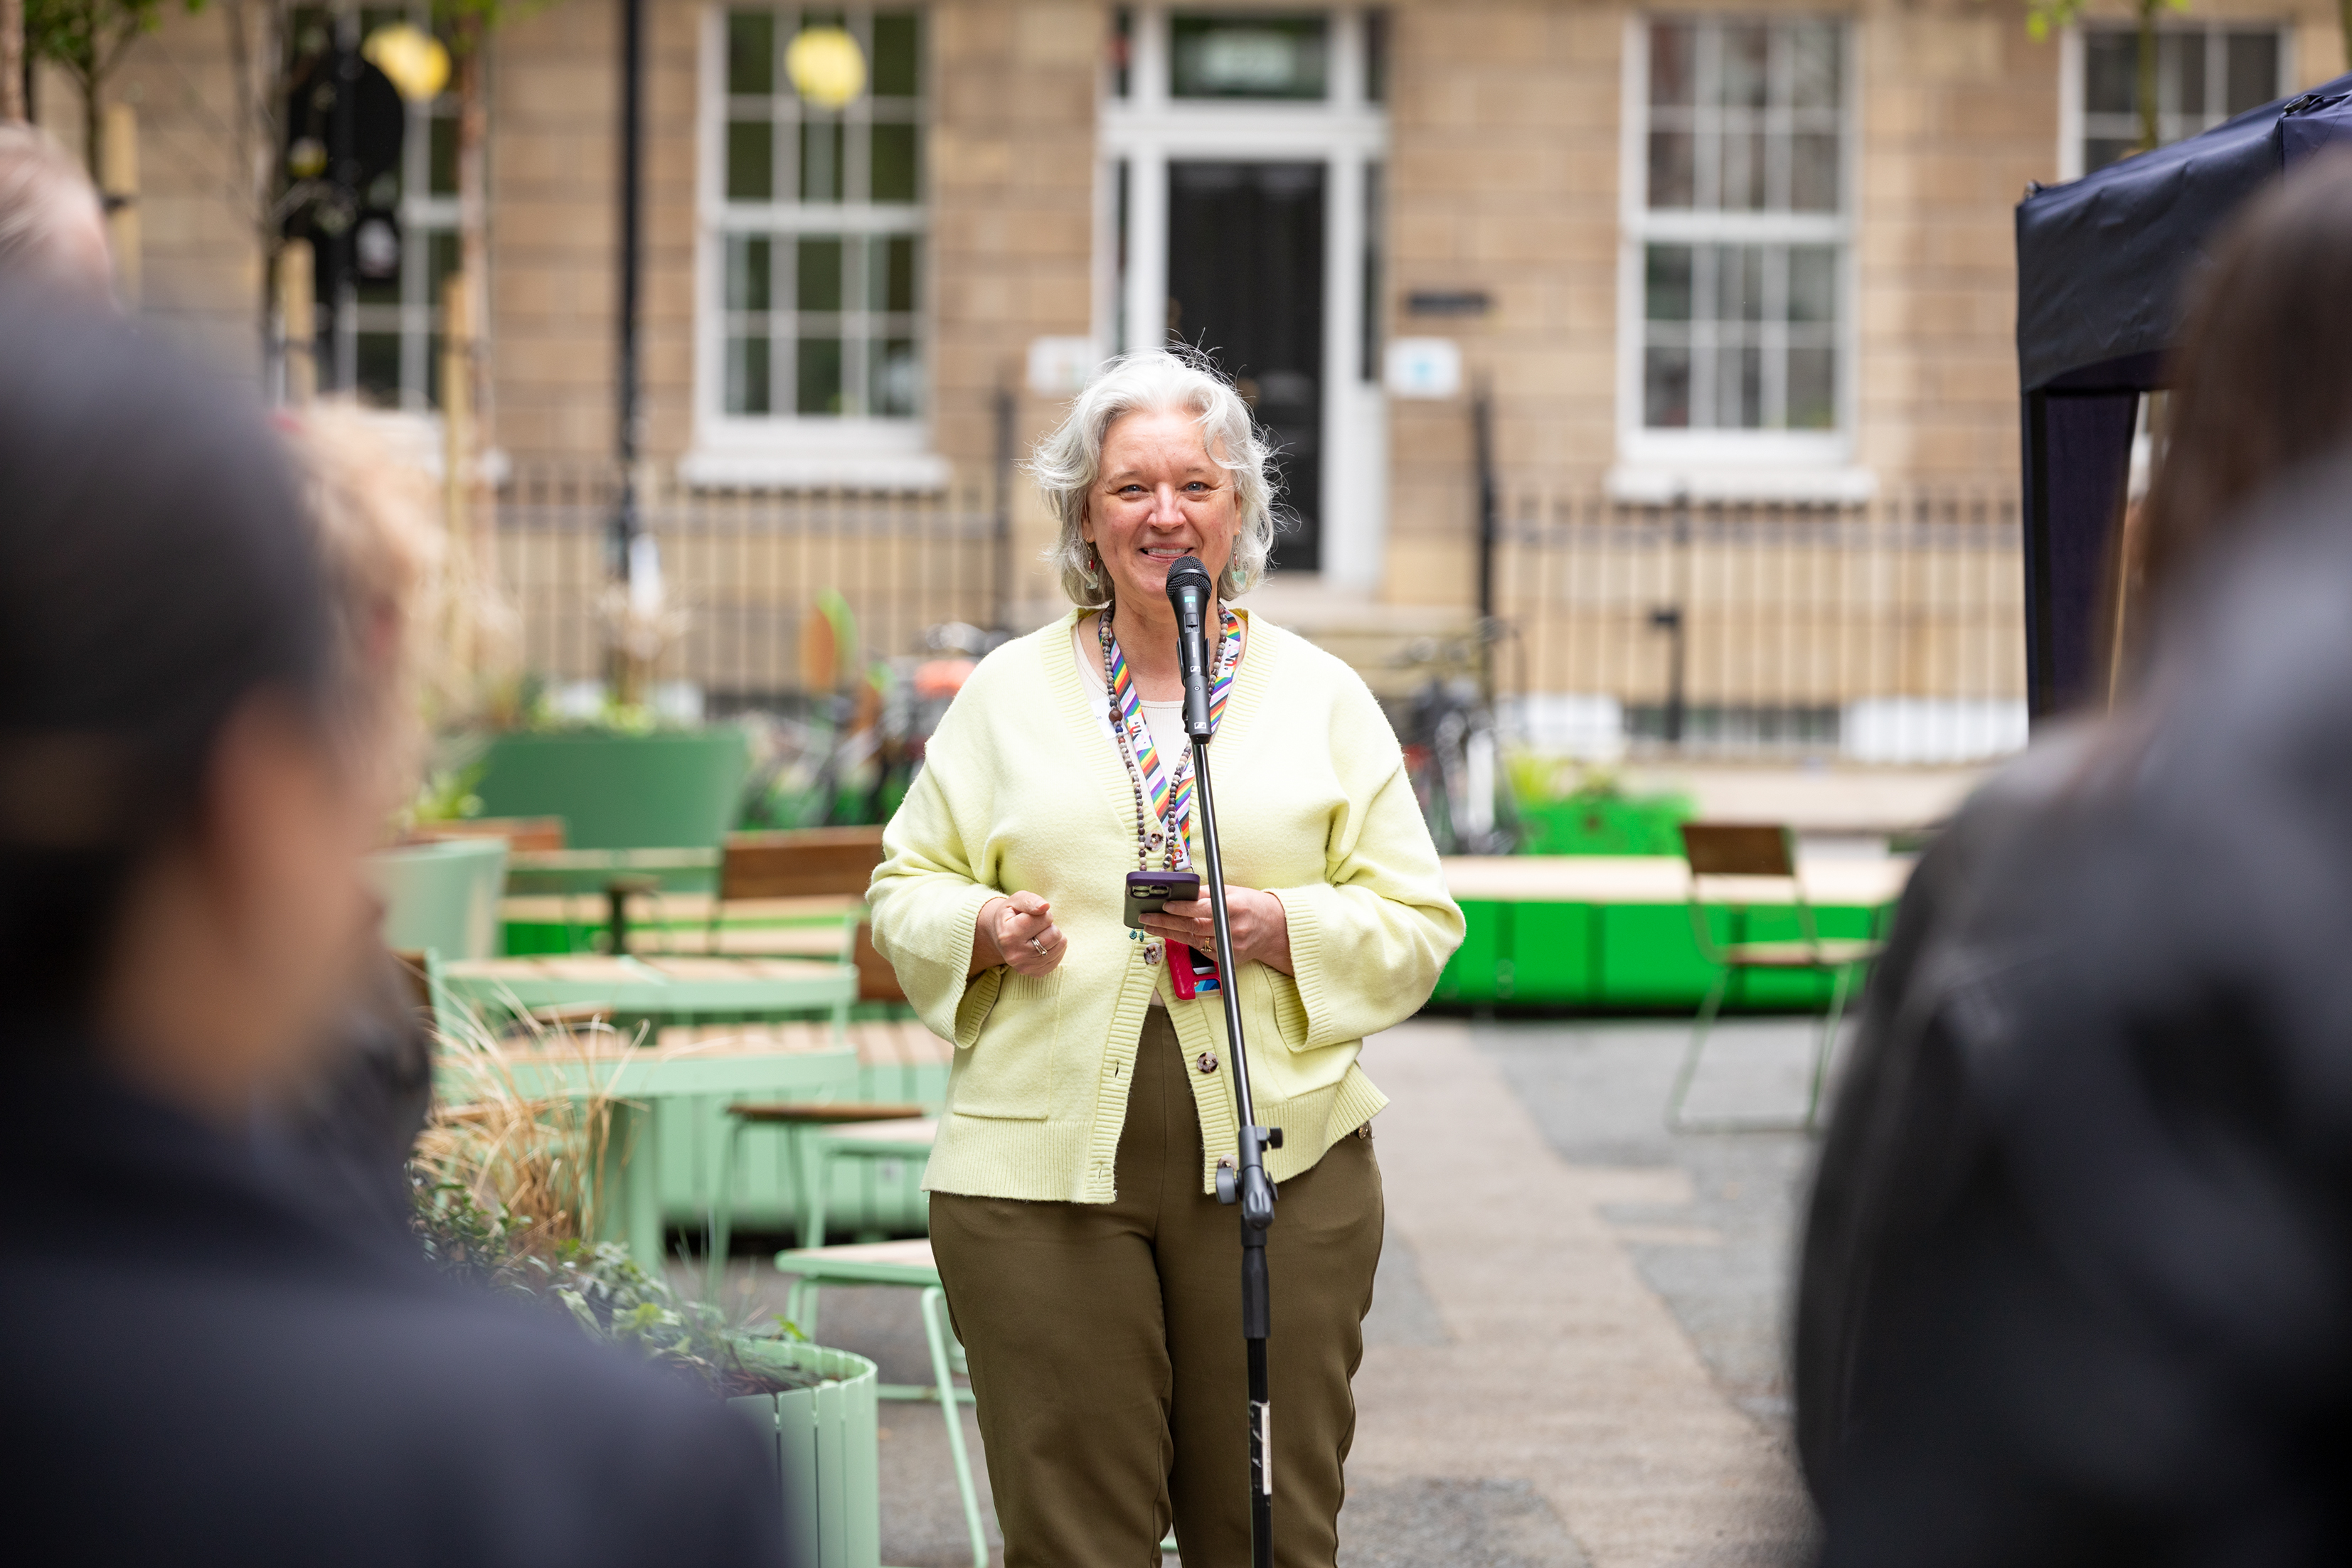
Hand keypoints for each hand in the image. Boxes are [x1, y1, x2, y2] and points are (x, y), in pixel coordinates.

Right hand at [973, 891, 1065, 976]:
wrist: (1000, 936)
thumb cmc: (1011, 915)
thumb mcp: (1016, 901)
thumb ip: (1030, 901)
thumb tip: (1045, 907)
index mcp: (1008, 935)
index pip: (1045, 918)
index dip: (1043, 913)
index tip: (1032, 915)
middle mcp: (1015, 955)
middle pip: (1054, 934)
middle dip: (1049, 925)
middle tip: (1036, 926)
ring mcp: (1025, 967)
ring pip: (1060, 946)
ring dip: (1053, 936)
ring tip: (1038, 934)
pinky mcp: (1035, 974)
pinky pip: (1059, 958)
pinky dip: (1055, 948)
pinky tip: (1041, 945)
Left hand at [1142, 885, 1291, 975]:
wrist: (1275, 930)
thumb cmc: (1253, 906)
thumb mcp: (1232, 891)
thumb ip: (1207, 894)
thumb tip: (1181, 893)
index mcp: (1235, 907)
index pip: (1202, 909)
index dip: (1182, 908)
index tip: (1165, 905)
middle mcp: (1232, 929)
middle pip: (1192, 926)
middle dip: (1166, 922)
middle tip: (1146, 918)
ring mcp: (1230, 946)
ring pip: (1193, 940)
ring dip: (1169, 933)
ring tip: (1150, 926)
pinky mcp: (1227, 958)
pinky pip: (1201, 949)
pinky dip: (1186, 940)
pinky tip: (1170, 934)